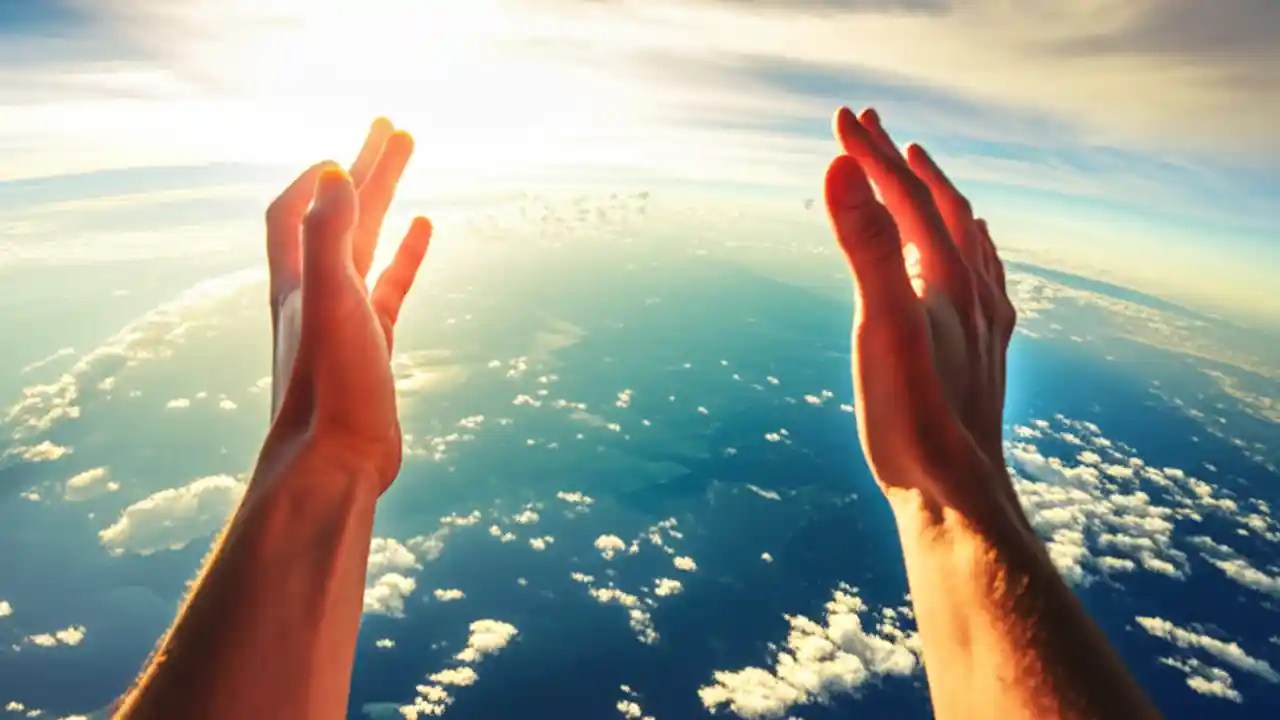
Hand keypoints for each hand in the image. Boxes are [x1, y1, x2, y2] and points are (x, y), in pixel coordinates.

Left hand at [265, 118, 414, 417]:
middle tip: (393, 129)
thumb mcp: (330, 302)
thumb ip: (327, 235)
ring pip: (367, 246)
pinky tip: (424, 229)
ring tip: (406, 162)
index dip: (317, 176)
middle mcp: (316, 294)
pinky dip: (407, 254)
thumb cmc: (329, 388)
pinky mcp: (374, 346)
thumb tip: (335, 171)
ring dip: (385, 202)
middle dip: (364, 170)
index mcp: (299, 281)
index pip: (296, 209)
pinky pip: (391, 287)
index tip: (351, 146)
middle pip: (339, 216)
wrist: (334, 464)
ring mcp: (347, 319)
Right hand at [824, 107, 1017, 523]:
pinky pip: (985, 279)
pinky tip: (974, 257)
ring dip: (938, 198)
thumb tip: (839, 169)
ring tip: (920, 172)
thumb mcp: (879, 325)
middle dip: (901, 163)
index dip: (870, 154)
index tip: (839, 119)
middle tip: (871, 127)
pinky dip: (970, 247)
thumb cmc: (914, 417)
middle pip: (940, 206)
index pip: (905, 196)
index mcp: (947, 276)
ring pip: (967, 240)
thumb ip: (863, 246)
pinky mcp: (984, 353)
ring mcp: (985, 321)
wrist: (957, 496)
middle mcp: (975, 289)